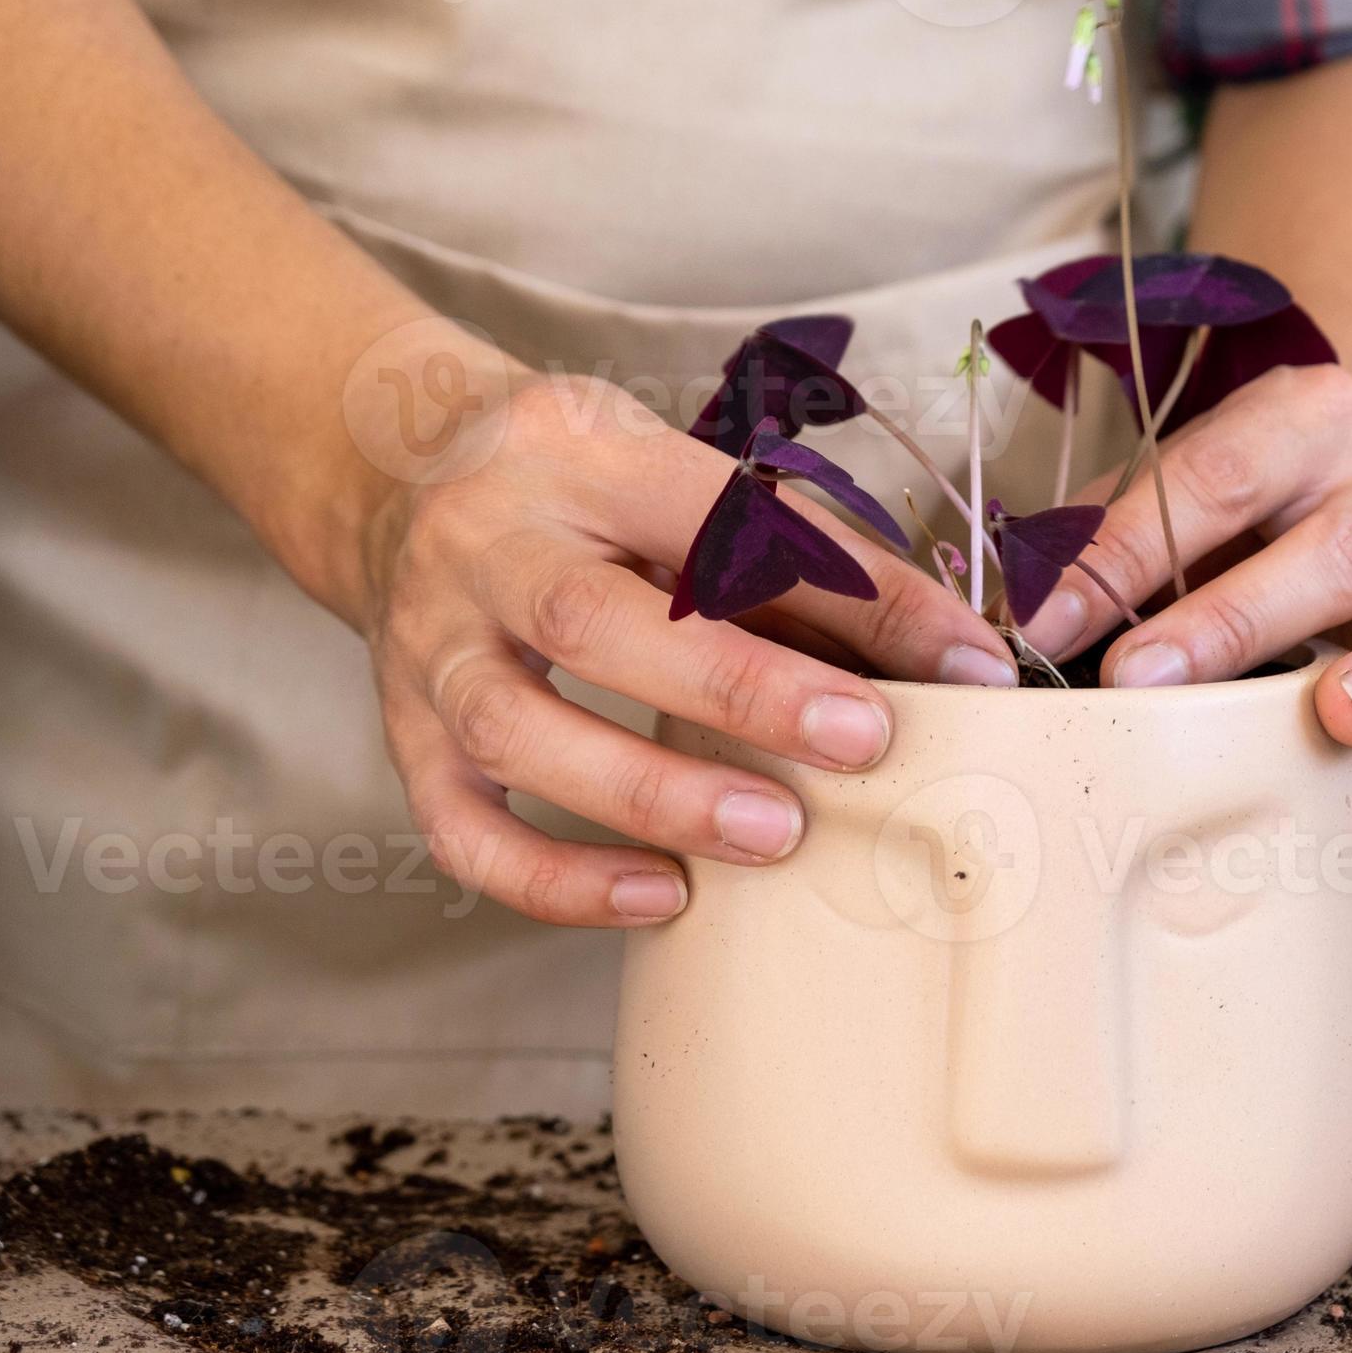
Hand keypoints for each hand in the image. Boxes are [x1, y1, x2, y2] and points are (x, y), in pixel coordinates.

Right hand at [353, 349, 1016, 926]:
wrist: (398, 470)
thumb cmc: (578, 482)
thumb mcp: (677, 470)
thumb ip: (801, 553)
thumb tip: (947, 657)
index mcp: (574, 457)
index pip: (714, 517)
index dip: (838, 589)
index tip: (954, 661)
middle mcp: (484, 547)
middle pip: (587, 620)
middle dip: (737, 689)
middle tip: (861, 743)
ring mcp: (432, 647)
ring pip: (513, 731)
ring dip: (647, 795)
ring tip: (771, 834)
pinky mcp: (406, 735)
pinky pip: (464, 829)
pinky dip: (557, 879)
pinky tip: (660, 895)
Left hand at [1024, 364, 1351, 870]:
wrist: (1331, 501)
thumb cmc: (1221, 518)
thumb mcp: (1156, 505)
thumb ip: (1095, 547)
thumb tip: (1004, 630)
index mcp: (1305, 422)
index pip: (1216, 474)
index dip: (1125, 548)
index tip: (1045, 620)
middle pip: (1335, 546)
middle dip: (1232, 616)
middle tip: (1140, 676)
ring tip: (1337, 720)